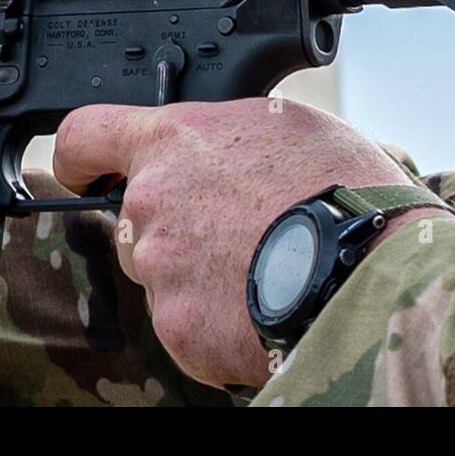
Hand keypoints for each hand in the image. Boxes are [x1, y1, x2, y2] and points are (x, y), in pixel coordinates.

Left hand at [52, 99, 415, 388]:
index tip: (91, 171)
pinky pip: (188, 325)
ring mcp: (160, 271)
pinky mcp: (178, 330)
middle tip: (242, 231)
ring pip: (165, 274)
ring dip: (202, 275)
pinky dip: (219, 321)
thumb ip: (227, 135)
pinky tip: (268, 302)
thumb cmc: (343, 185)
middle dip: (179, 227)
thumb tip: (219, 149)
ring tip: (269, 268)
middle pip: (138, 219)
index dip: (84, 157)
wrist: (370, 268)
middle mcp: (152, 203)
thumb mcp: (287, 125)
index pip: (85, 136)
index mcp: (175, 142)